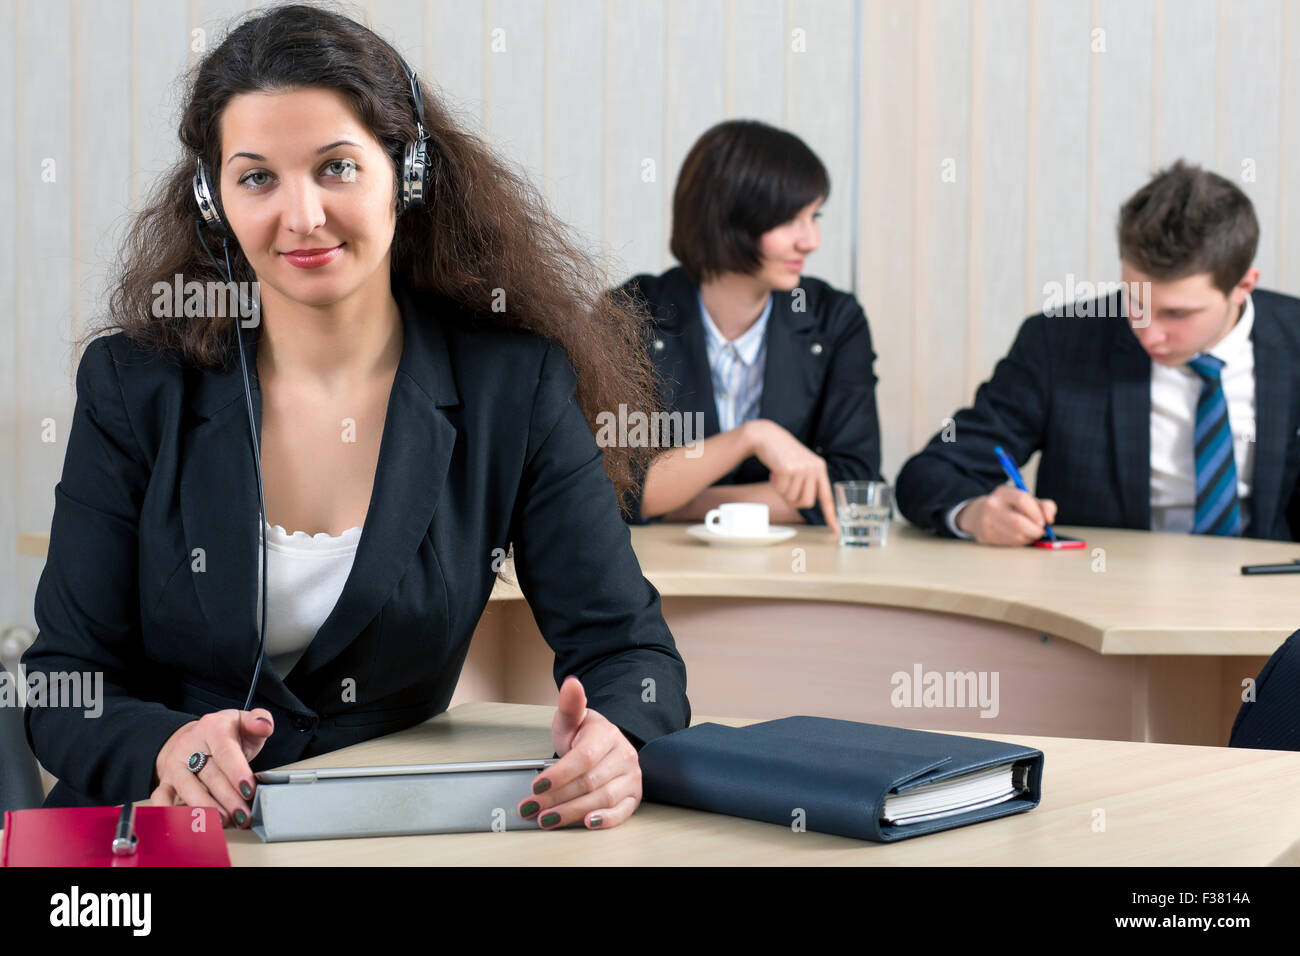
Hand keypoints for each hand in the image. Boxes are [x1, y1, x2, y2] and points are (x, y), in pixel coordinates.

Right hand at [149, 709, 275, 827]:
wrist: (194, 737)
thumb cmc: (225, 733)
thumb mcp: (244, 722)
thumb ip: (259, 721)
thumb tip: (264, 725)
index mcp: (213, 728)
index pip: (225, 751)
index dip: (237, 771)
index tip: (249, 789)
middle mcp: (189, 746)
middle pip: (209, 774)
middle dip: (228, 798)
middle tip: (243, 815)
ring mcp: (175, 765)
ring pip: (187, 788)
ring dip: (205, 808)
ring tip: (223, 823)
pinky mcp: (165, 781)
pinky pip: (162, 798)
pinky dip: (171, 812)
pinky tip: (188, 824)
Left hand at [518, 675, 641, 829]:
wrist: (605, 746)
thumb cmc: (585, 736)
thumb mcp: (571, 720)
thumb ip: (569, 705)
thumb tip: (571, 684)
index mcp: (607, 735)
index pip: (583, 758)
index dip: (559, 775)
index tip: (537, 787)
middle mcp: (624, 756)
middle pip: (589, 782)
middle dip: (556, 798)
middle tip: (532, 808)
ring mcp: (631, 777)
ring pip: (602, 799)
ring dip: (572, 813)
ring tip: (547, 819)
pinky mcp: (633, 796)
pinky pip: (622, 812)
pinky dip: (605, 820)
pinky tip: (587, 823)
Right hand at [745, 420, 840, 533]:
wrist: (767, 436)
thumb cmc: (782, 453)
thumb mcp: (801, 464)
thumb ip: (808, 480)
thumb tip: (805, 502)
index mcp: (819, 468)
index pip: (826, 496)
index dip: (830, 514)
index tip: (835, 529)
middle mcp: (814, 468)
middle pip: (806, 502)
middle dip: (793, 500)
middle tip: (785, 489)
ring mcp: (802, 469)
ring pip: (792, 498)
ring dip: (782, 491)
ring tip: (779, 477)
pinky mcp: (788, 469)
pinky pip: (780, 490)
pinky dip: (774, 485)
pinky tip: (774, 473)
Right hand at [955, 485, 1057, 545]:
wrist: (980, 514)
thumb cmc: (1010, 507)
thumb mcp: (1026, 500)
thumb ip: (1044, 506)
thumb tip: (1049, 519)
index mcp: (1003, 493)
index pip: (1022, 499)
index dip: (1037, 513)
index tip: (1044, 521)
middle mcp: (991, 506)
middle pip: (1019, 522)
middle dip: (1035, 530)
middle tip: (1040, 531)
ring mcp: (986, 522)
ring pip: (1016, 536)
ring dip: (1029, 538)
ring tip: (1030, 533)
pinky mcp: (985, 536)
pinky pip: (1010, 544)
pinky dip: (1020, 543)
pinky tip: (1020, 537)